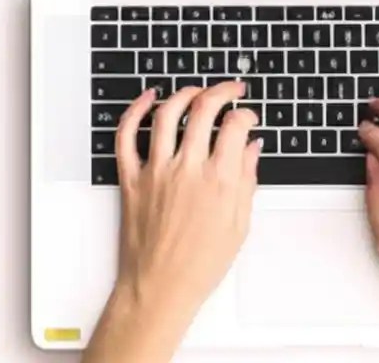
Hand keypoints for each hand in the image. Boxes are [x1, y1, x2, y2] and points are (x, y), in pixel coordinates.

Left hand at [82, 82, 260, 362]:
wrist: (160, 287)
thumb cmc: (199, 264)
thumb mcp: (239, 224)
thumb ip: (246, 180)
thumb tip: (251, 148)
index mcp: (218, 182)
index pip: (235, 126)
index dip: (246, 114)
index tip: (248, 117)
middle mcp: (186, 170)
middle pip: (203, 110)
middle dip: (221, 92)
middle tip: (230, 91)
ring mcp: (155, 171)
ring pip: (167, 114)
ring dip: (184, 94)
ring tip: (196, 91)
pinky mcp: (132, 178)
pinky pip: (127, 136)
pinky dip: (135, 111)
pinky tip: (148, 99)